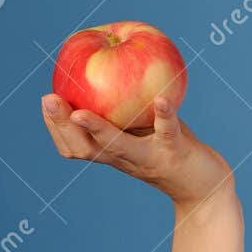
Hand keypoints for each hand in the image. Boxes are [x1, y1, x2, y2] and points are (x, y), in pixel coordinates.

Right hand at [40, 93, 234, 208]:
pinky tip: (161, 98)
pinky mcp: (175, 152)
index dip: (56, 126)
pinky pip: (167, 131)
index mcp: (113, 152)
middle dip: (62, 125)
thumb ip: (126, 107)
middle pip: (85, 147)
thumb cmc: (171, 148)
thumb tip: (108, 64)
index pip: (74, 145)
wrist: (205, 186)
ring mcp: (148, 157)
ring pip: (117, 146)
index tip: (46, 100)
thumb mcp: (144, 128)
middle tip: (49, 98)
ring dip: (96, 128)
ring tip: (80, 112)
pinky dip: (164, 115)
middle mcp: (125, 158)